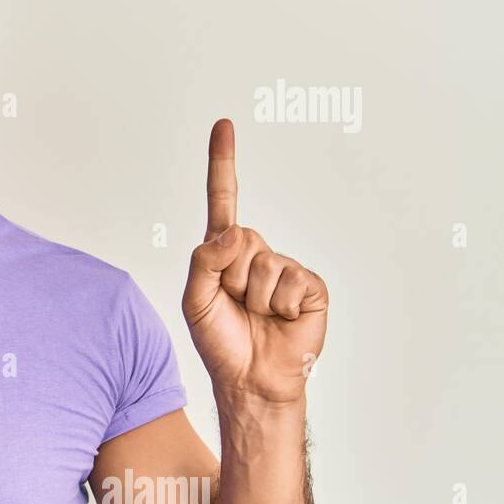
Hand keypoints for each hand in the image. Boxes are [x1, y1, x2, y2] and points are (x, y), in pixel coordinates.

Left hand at [181, 119, 328, 405]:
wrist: (251, 379)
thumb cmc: (221, 341)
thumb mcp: (194, 300)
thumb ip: (203, 261)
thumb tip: (235, 232)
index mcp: (224, 252)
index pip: (224, 200)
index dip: (223, 162)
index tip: (223, 125)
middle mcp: (256, 254)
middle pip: (240, 239)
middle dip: (230, 277)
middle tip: (236, 304)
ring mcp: (284, 268)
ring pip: (263, 264)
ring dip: (254, 297)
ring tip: (257, 316)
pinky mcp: (309, 286)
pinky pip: (289, 281)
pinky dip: (279, 305)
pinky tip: (281, 320)